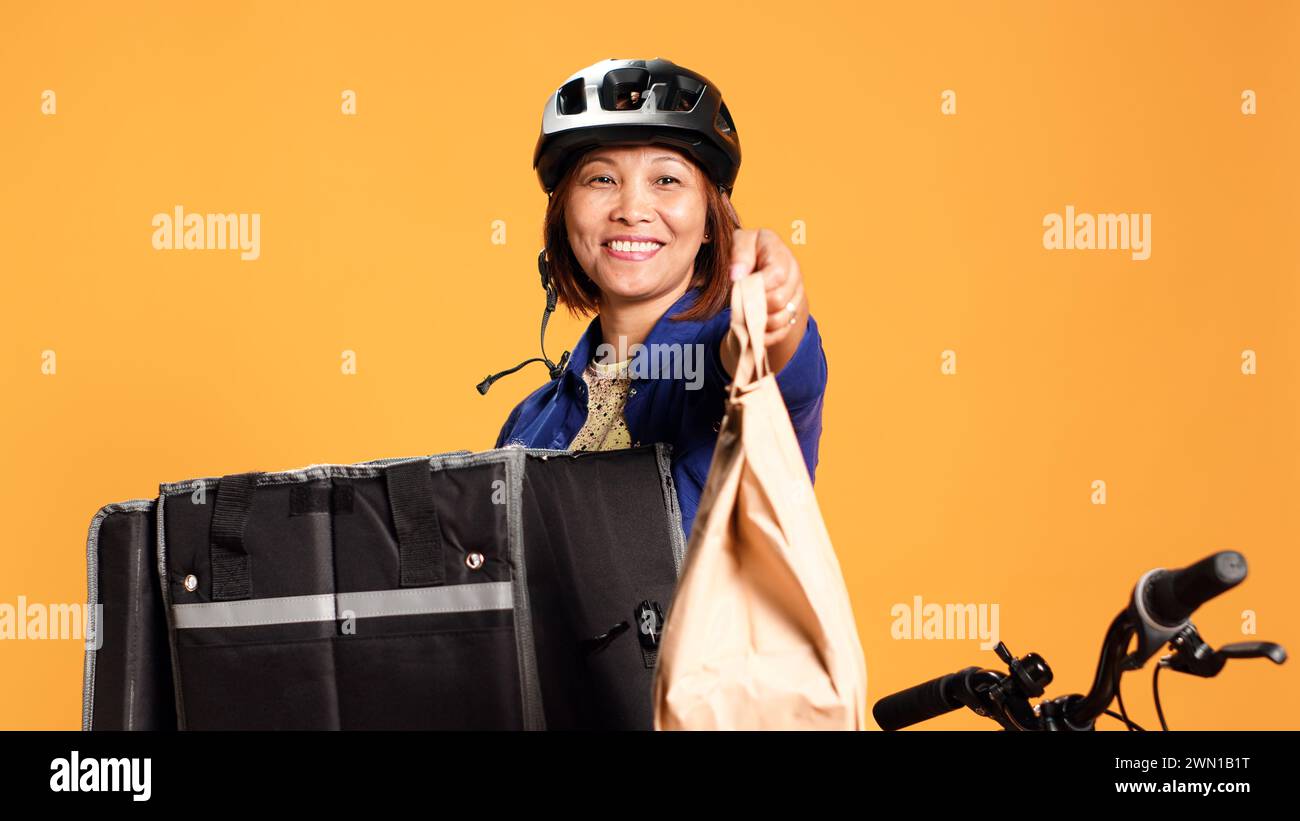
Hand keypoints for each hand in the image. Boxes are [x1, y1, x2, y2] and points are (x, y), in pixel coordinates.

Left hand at [722, 228, 807, 375]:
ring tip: (743, 316)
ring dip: (758, 321)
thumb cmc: (746, 251)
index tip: (740, 286)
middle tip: (738, 303)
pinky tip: (751, 330)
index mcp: (780, 252)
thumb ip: (739, 254)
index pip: (777, 274)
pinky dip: (764, 335)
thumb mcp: (739, 242)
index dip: (758, 285)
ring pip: (781, 319)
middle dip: (755, 304)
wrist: (759, 262)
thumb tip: (737, 275)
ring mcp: (796, 294)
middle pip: (779, 299)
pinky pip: (782, 331)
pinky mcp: (794, 311)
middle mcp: (794, 272)